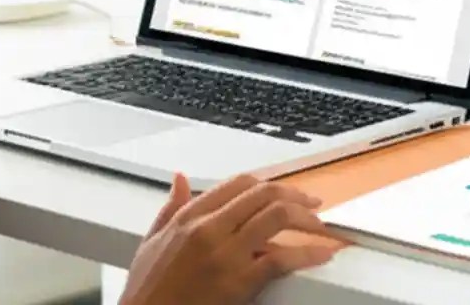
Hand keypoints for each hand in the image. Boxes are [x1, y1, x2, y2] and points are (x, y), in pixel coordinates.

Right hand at [120, 173, 336, 304]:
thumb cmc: (147, 290)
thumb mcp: (151, 240)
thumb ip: (170, 208)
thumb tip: (180, 179)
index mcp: (189, 217)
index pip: (237, 184)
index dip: (268, 184)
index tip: (283, 191)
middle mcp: (209, 228)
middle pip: (263, 194)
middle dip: (295, 195)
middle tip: (312, 203)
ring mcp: (225, 254)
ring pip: (276, 216)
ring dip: (306, 218)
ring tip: (321, 226)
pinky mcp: (238, 282)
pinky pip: (281, 258)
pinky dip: (307, 253)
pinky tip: (322, 253)